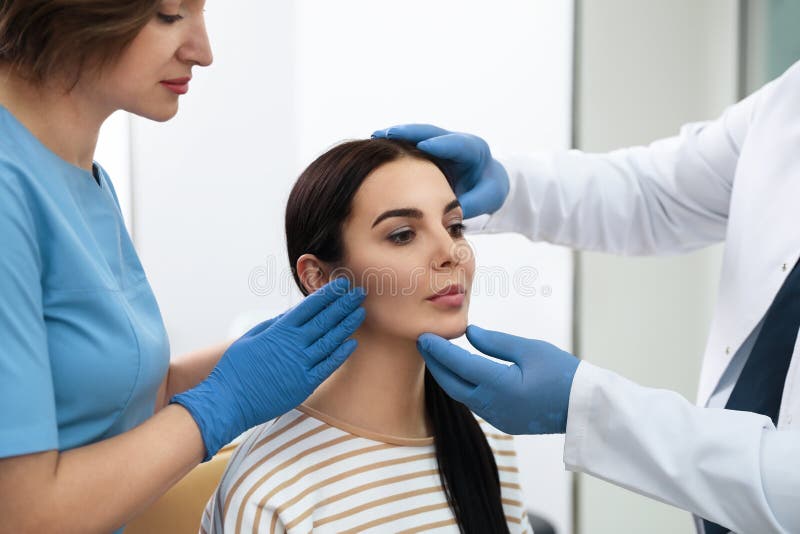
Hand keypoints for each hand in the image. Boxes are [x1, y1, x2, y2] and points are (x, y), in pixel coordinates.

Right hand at [171, 277, 365, 459]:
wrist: (228, 402)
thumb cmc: (235, 369)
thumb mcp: (251, 337)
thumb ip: (274, 324)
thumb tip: (292, 313)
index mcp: (279, 330)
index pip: (309, 306)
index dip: (327, 294)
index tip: (341, 285)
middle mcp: (293, 345)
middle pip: (325, 320)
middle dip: (343, 305)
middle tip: (359, 293)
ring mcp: (301, 364)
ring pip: (331, 340)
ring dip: (347, 325)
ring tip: (360, 312)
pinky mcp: (305, 384)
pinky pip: (328, 365)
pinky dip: (341, 353)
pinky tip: (352, 343)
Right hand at [372, 124, 509, 218]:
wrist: (488, 184)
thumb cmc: (490, 190)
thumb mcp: (488, 199)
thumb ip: (470, 204)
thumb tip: (448, 212)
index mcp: (474, 150)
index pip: (458, 144)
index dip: (441, 144)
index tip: (424, 146)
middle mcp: (455, 142)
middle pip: (432, 132)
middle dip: (410, 132)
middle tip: (387, 133)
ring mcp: (440, 144)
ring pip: (418, 135)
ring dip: (397, 135)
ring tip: (376, 137)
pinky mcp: (429, 151)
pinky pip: (411, 144)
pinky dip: (396, 145)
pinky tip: (377, 147)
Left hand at [417, 324, 578, 433]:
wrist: (584, 407)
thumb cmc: (563, 373)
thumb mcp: (530, 349)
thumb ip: (496, 342)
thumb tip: (469, 332)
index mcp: (501, 387)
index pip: (459, 365)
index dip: (439, 350)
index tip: (424, 336)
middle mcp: (494, 406)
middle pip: (452, 384)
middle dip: (435, 364)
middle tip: (423, 343)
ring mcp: (497, 418)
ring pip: (461, 395)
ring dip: (447, 376)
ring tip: (437, 355)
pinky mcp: (502, 422)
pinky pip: (474, 403)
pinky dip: (462, 386)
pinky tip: (459, 372)